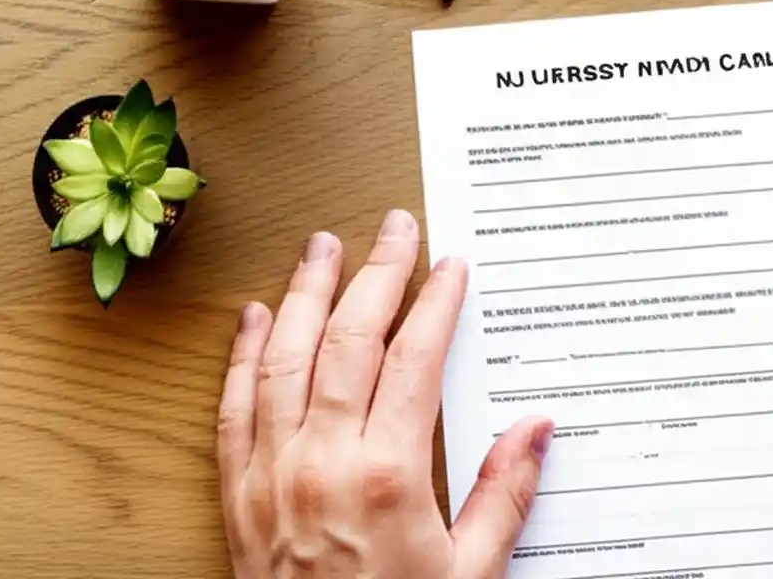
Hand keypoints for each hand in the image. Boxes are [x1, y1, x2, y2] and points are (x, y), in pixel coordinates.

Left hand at [217, 209, 553, 578]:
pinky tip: (254, 316)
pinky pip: (233, 405)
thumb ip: (507, 494)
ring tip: (323, 247)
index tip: (450, 267)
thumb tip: (538, 428)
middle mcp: (323, 459)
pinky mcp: (237, 493)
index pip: (414, 357)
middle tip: (394, 228)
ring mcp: (272, 471)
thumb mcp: (473, 573)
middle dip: (377, 273)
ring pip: (284, 356)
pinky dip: (242, 354)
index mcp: (389, 473)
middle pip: (349, 339)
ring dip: (305, 293)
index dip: (435, 302)